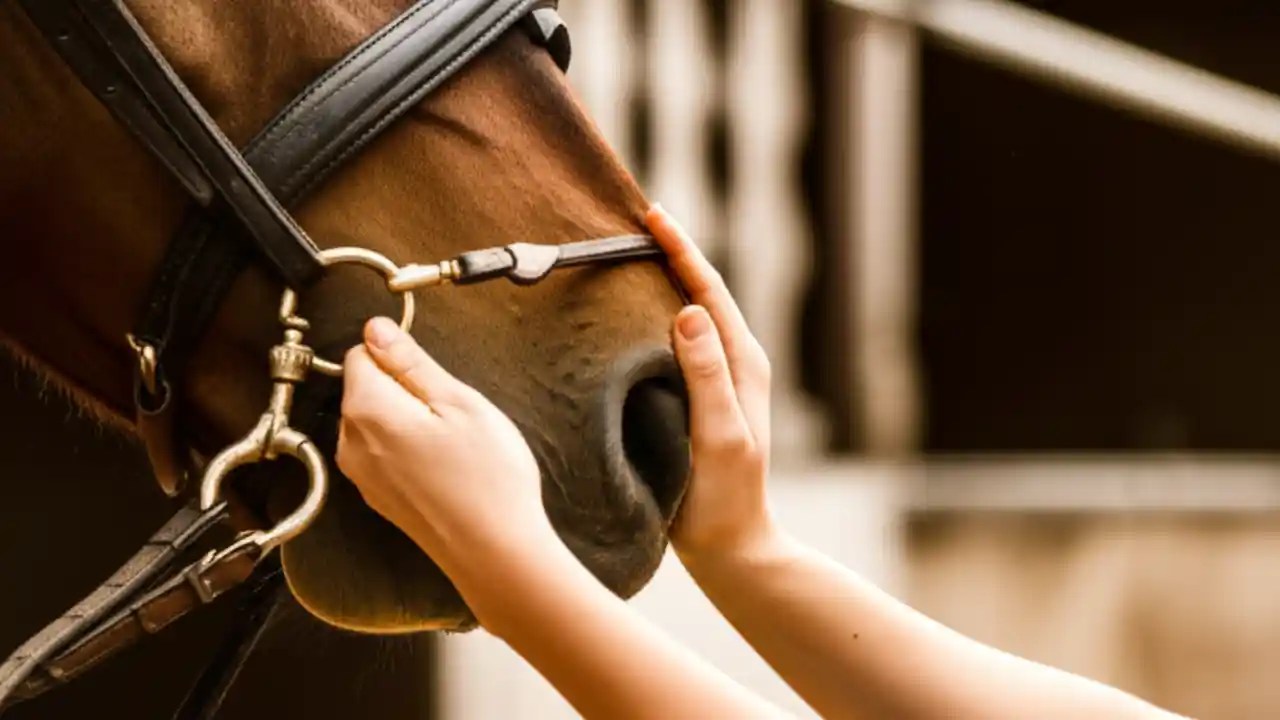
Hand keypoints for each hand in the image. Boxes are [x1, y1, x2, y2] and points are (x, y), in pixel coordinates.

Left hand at [336, 317, 553, 580]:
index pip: (360, 354)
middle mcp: (351, 443)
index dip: (399, 354)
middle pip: (366, 388)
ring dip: (408, 419)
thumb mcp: (458, 401)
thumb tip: (375, 329)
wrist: (494, 552)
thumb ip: (410, 362)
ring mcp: (362, 475)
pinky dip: (409, 448)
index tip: (433, 374)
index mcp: (367, 411)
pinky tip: (444, 465)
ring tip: (452, 441)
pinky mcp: (379, 497)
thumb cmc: (487, 478)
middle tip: (452, 411)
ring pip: (376, 421)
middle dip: (404, 388)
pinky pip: (384, 452)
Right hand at [646, 205, 777, 564]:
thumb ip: (708, 377)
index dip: (682, 251)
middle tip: (628, 221)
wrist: (729, 548)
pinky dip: (648, 319)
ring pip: (684, 315)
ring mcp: (713, 380)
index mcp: (743, 363)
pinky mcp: (693, 397)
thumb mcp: (720, 436)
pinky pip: (669, 344)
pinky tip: (620, 317)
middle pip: (699, 293)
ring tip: (621, 254)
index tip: (652, 216)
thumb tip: (691, 310)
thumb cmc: (725, 498)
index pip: (710, 291)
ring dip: (657, 283)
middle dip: (668, 254)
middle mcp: (731, 363)